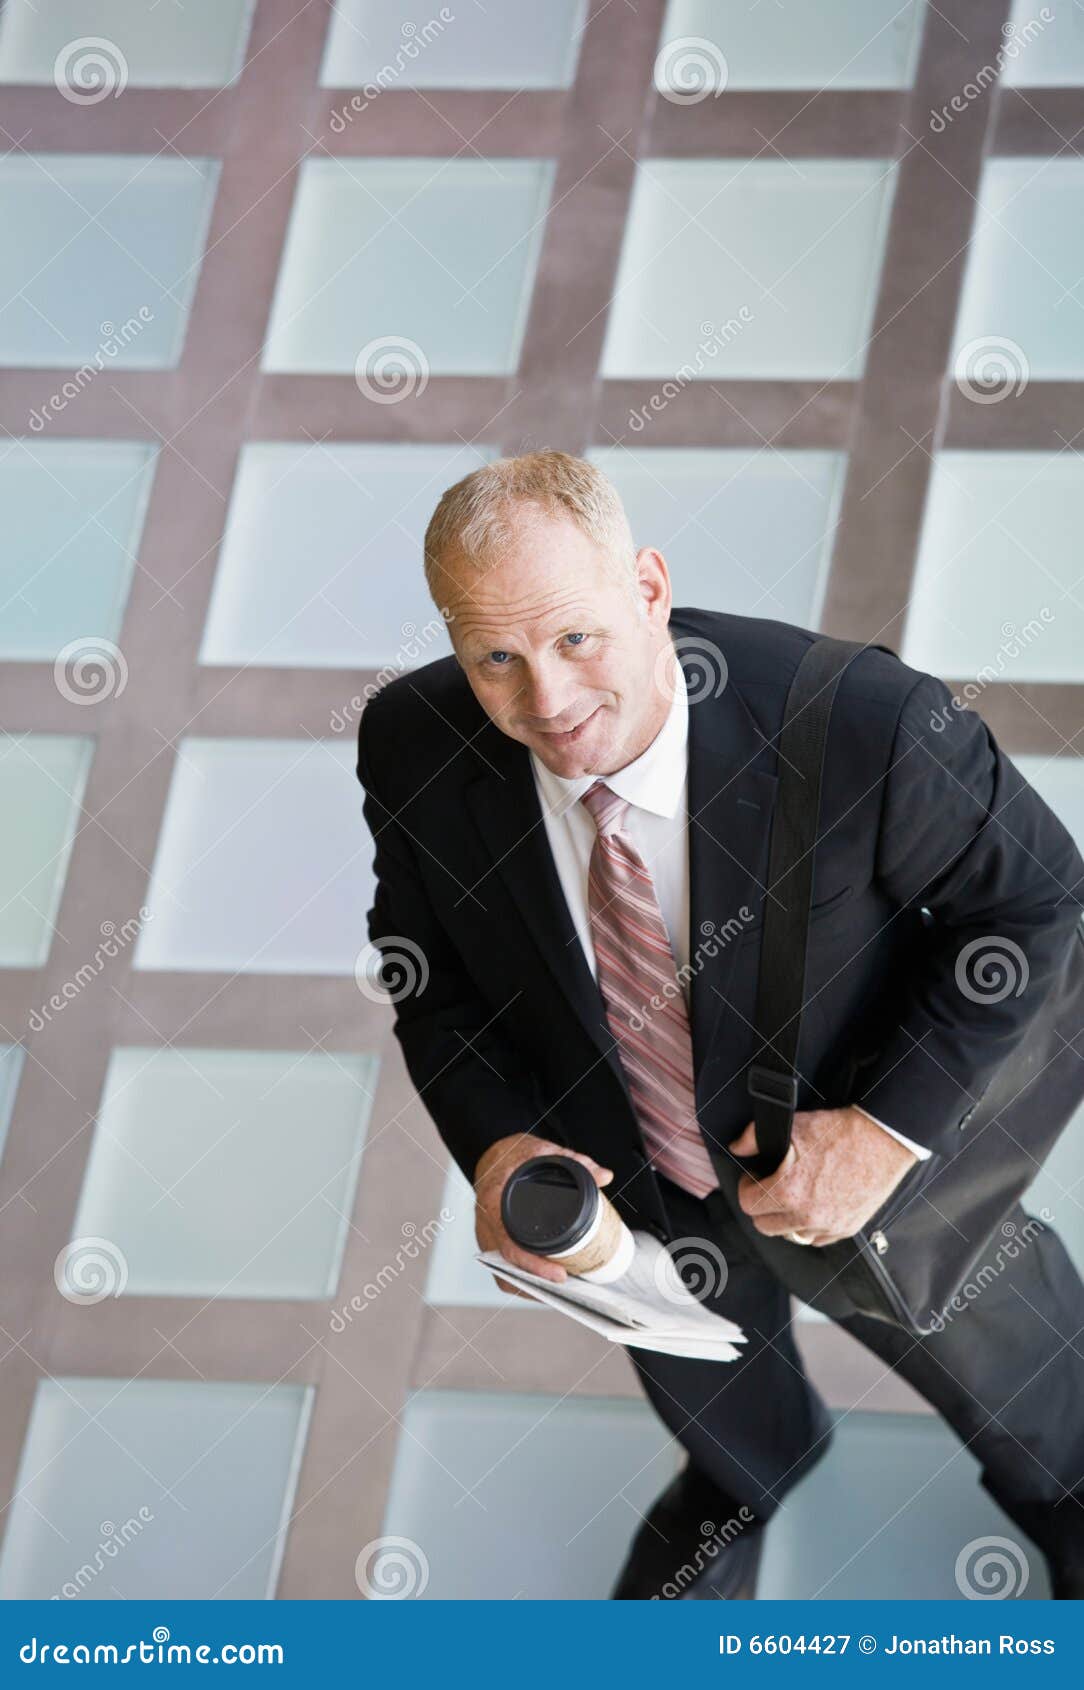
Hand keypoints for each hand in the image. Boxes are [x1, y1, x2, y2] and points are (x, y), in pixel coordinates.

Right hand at [473, 1135, 614, 1297]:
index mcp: (493, 1200)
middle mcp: (486, 1224)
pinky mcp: (492, 1243)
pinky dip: (524, 1281)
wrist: (492, 1157)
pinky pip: (504, 1270)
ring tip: (564, 1291)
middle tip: (572, 1286)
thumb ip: (573, 1161)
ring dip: (531, 1288)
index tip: (560, 1275)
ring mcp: (487, 1237)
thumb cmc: (513, 1155)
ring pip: (504, 1274)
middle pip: (507, 1268)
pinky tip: (546, 1284)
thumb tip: (605, 1176)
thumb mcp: (541, 1150)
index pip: (509, 1243)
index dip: (533, 1265)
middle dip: (538, 1284)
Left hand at [728, 1106, 917, 1245]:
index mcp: (788, 1191)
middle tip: (770, 1187)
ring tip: (792, 1197)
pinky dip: (811, 1226)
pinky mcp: (846, 1228)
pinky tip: (814, 1205)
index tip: (756, 1177)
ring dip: (786, 1219)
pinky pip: (817, 1239)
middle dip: (762, 1206)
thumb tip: (737, 1147)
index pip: (748, 1204)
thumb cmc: (839, 1131)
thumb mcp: (794, 1126)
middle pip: (765, 1225)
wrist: (882, 1139)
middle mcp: (806, 1215)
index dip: (747, 1187)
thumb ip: (755, 1137)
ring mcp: (828, 1225)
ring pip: (791, 1235)